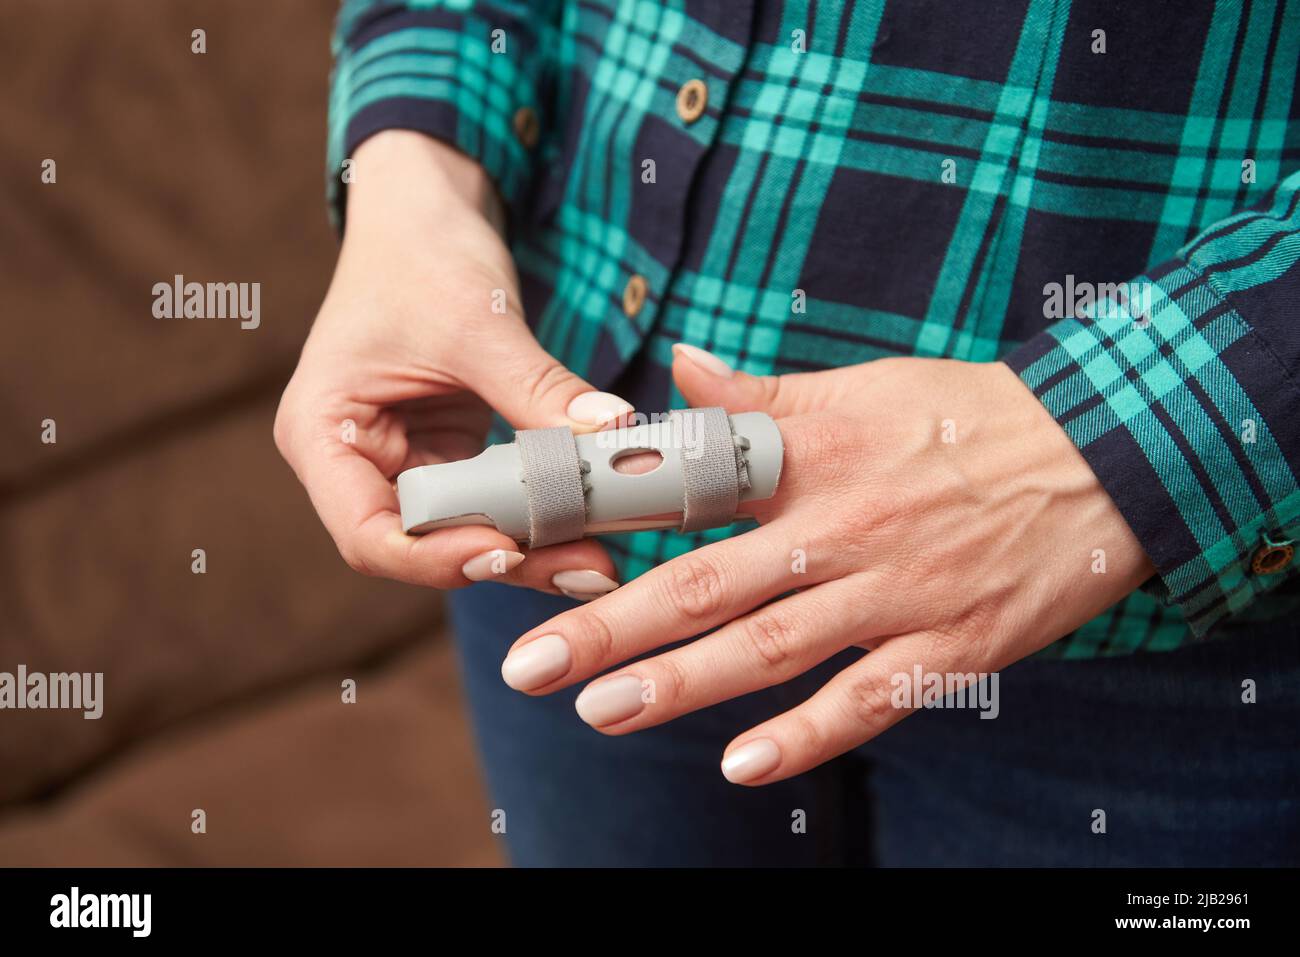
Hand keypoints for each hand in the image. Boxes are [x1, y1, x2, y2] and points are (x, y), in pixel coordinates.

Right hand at [274, 131, 630, 595]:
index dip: (434, 557)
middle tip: (588, 571)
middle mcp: (353, 463)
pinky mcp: (445, 456)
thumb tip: (615, 440)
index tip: (507, 551)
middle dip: (504, 561)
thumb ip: (539, 390)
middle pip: (422, 545)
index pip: (367, 533)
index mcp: (322, 434)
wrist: (426, 208)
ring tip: (601, 561)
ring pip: (464, 533)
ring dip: (531, 548)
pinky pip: (491, 503)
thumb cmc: (421, 251)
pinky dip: (536, 515)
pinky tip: (589, 527)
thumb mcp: (477, 322)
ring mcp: (401, 463)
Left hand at [499, 349, 1155, 782]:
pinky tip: (741, 765)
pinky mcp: (950, 646)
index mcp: (811, 457)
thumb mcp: (863, 385)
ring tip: (602, 713)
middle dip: (610, 628)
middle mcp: (840, 529)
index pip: (686, 492)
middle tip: (531, 665)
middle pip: (707, 585)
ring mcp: (894, 594)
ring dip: (682, 685)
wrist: (1107, 453)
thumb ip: (764, 391)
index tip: (533, 546)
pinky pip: (868, 701)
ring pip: (770, 648)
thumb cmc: (972, 415)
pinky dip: (805, 736)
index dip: (603, 521)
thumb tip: (677, 364)